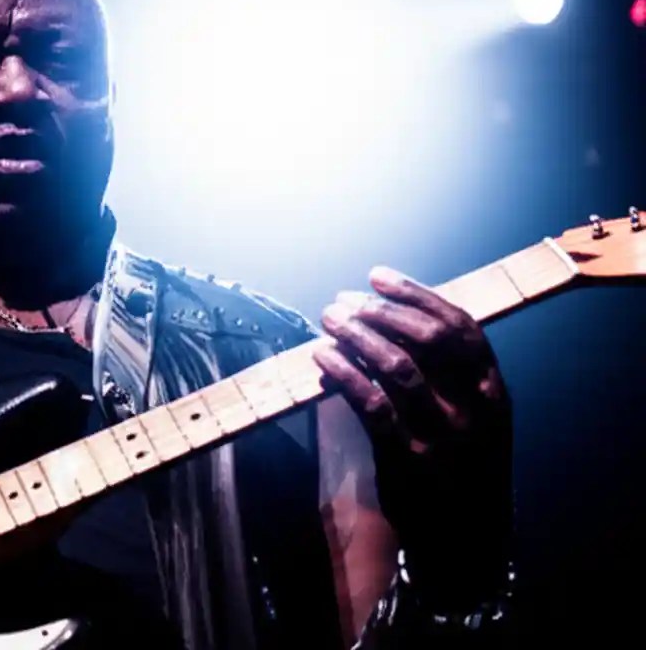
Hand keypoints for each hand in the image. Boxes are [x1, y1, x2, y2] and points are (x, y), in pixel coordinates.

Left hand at [310, 266, 512, 604]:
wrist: (468, 537)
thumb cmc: (463, 464)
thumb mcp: (476, 417)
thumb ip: (450, 374)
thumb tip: (392, 320)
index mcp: (493, 390)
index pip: (458, 325)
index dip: (415, 294)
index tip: (378, 277)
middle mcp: (473, 407)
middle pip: (426, 339)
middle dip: (380, 311)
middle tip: (345, 300)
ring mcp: (442, 433)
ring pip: (396, 366)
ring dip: (357, 336)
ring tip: (330, 320)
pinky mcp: (408, 457)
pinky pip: (370, 404)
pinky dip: (344, 373)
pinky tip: (322, 357)